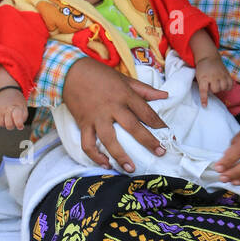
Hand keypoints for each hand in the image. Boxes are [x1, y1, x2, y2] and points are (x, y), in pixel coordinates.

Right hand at [0, 88, 27, 129]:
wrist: (6, 89)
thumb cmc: (16, 100)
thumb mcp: (24, 106)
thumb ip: (23, 117)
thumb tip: (20, 126)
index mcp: (16, 107)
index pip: (17, 120)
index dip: (19, 125)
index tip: (20, 126)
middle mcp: (6, 108)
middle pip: (8, 125)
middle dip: (12, 125)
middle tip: (13, 121)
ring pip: (0, 123)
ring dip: (4, 124)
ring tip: (6, 118)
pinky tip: (0, 118)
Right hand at [61, 55, 168, 172]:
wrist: (70, 71)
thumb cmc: (100, 74)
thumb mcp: (124, 79)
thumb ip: (144, 90)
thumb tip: (165, 95)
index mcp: (124, 95)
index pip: (146, 111)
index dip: (159, 124)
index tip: (169, 135)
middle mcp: (111, 107)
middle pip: (132, 127)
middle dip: (148, 141)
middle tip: (160, 152)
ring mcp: (96, 117)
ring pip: (109, 140)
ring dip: (120, 156)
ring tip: (131, 169)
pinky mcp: (83, 123)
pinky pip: (88, 144)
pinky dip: (95, 156)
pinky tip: (105, 164)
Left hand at [195, 55, 233, 105]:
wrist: (208, 57)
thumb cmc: (202, 69)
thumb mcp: (199, 76)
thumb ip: (202, 86)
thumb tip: (207, 96)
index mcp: (204, 77)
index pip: (203, 90)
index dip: (204, 99)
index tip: (205, 105)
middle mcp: (213, 76)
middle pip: (215, 90)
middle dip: (213, 90)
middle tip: (211, 85)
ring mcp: (221, 75)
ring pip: (224, 87)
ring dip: (221, 88)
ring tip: (218, 84)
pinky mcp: (227, 74)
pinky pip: (231, 84)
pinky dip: (228, 86)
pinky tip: (224, 84)